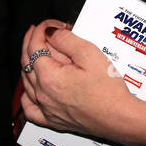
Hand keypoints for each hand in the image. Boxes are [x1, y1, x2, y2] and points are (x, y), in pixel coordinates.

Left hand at [20, 22, 145, 145]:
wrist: (119, 118)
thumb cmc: (108, 91)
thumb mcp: (90, 54)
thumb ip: (66, 40)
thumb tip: (52, 32)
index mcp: (49, 77)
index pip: (34, 47)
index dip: (40, 30)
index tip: (47, 24)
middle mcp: (43, 94)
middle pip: (27, 62)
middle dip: (31, 42)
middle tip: (38, 31)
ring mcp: (46, 109)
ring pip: (26, 81)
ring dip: (28, 63)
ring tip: (36, 52)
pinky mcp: (52, 121)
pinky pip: (29, 108)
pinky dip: (26, 94)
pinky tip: (30, 88)